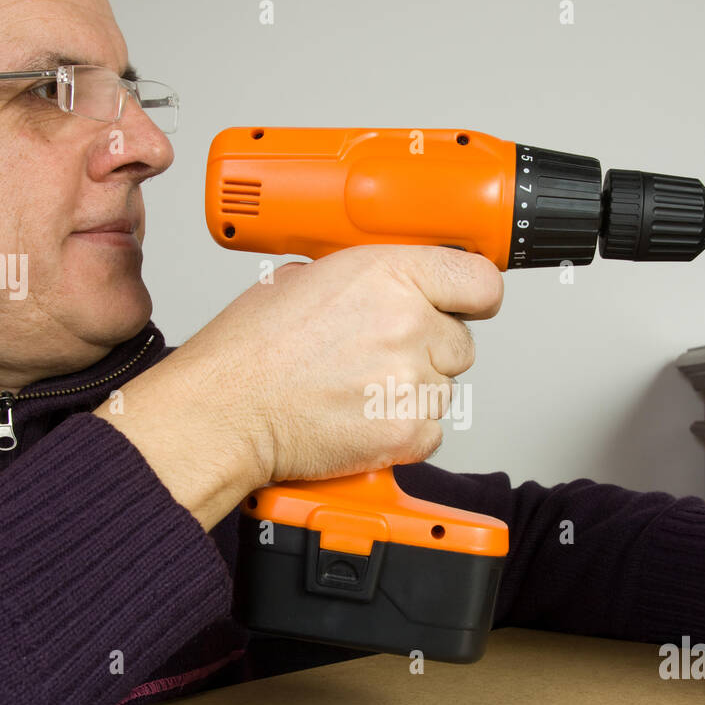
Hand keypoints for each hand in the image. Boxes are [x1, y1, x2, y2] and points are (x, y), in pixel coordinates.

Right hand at [94, 245, 502, 528]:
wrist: (225, 412)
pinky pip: (431, 430)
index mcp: (389, 273)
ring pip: (445, 388)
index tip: (467, 304)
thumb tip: (394, 282)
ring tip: (357, 390)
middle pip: (461, 341)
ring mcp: (411, 379)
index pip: (479, 280)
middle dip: (428, 350)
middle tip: (377, 357)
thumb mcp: (306, 276)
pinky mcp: (407, 430)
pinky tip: (360, 418)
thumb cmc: (250, 351)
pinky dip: (402, 431)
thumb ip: (367, 277)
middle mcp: (407, 322)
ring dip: (412, 391)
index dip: (472, 296)